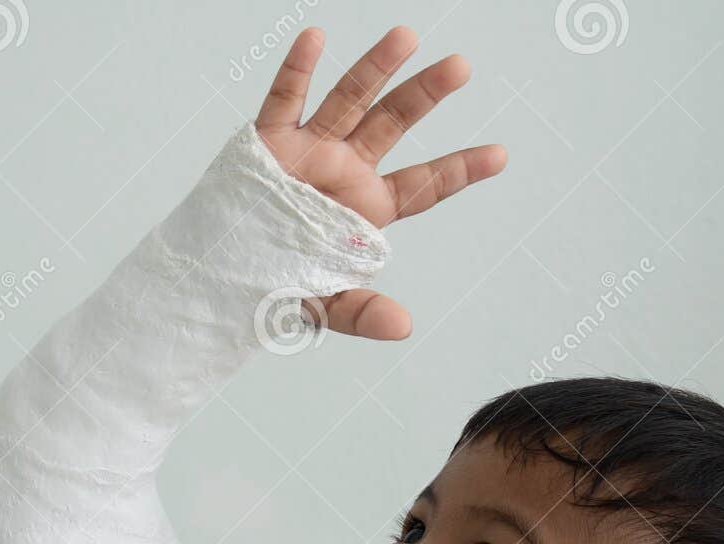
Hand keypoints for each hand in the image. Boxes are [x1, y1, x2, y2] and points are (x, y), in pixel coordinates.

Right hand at [256, 26, 506, 340]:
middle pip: (392, 124)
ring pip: (348, 101)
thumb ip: (362, 313)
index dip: (459, 170)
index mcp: (366, 208)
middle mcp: (344, 169)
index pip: (422, 185)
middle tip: (461, 67)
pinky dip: (297, 69)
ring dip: (376, 68)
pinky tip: (315, 37)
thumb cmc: (275, 287)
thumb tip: (403, 327)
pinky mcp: (269, 142)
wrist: (222, 276)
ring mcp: (310, 150)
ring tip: (407, 35)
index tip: (501, 155)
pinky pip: (284, 100)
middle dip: (425, 95)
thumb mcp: (324, 307)